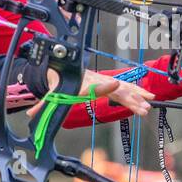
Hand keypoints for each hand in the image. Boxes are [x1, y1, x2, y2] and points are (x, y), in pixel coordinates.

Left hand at [30, 68, 154, 117]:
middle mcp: (99, 82)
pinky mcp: (111, 83)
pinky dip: (139, 91)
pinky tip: (150, 96)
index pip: (98, 87)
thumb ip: (44, 104)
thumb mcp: (53, 91)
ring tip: (150, 104)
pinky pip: (127, 88)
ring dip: (138, 96)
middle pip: (118, 91)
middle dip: (131, 98)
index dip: (107, 87)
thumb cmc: (62, 80)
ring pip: (125, 89)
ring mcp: (107, 82)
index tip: (118, 86)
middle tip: (143, 108)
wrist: (67, 67)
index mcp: (87, 84)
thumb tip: (31, 115)